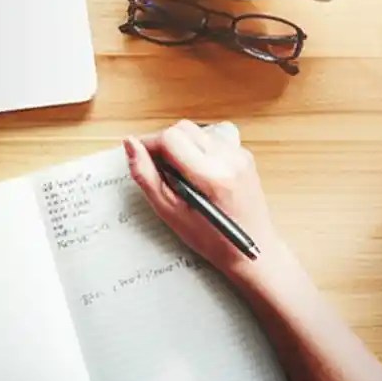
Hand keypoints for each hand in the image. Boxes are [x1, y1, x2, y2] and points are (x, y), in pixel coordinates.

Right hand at [126, 121, 293, 291]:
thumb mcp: (169, 212)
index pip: (170, 138)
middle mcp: (229, 159)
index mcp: (211, 175)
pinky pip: (211, 140)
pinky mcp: (244, 155)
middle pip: (182, 129)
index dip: (149, 144)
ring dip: (181, 146)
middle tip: (159, 170)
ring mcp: (239, 154)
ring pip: (196, 132)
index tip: (142, 159)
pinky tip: (197, 174)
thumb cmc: (211, 239)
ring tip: (180, 175)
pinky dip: (197, 150)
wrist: (251, 251)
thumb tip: (130, 144)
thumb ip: (146, 176)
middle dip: (164, 143)